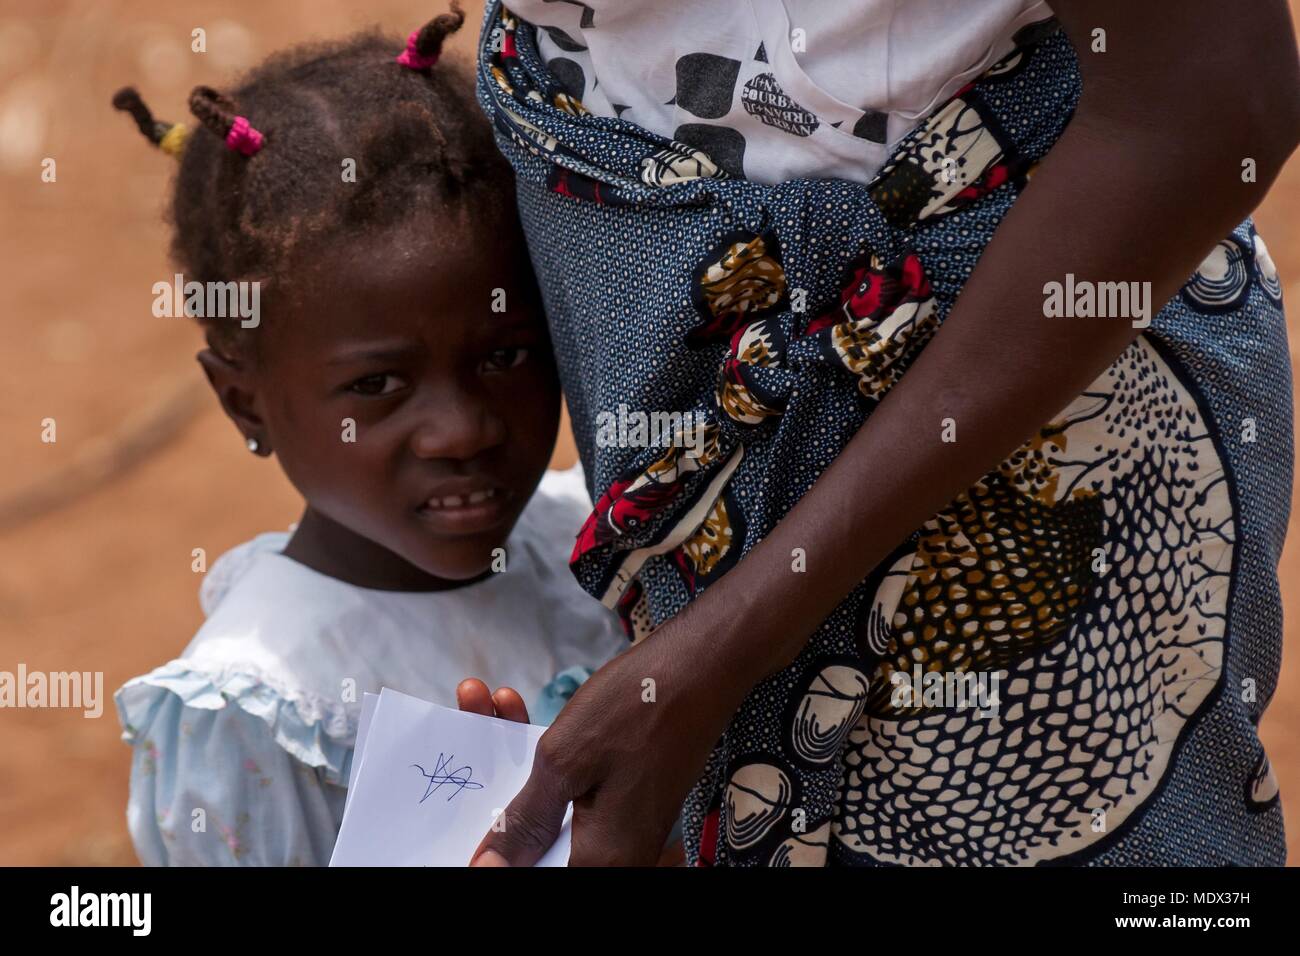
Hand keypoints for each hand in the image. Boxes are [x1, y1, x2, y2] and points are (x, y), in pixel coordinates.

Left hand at [468, 630, 733, 865]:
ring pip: (548, 807)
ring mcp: (622, 823)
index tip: (464, 827)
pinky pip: (570, 786)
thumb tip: (487, 868)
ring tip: (482, 701)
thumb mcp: (565, 761)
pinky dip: (542, 751)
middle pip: (536, 844)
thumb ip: (524, 819)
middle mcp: (614, 853)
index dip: (494, 857)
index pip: (532, 874)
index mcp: (600, 859)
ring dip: (511, 758)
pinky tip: (514, 706)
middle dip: (492, 794)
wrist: (704, 664)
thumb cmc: (638, 707)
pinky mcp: (625, 794)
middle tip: (459, 747)